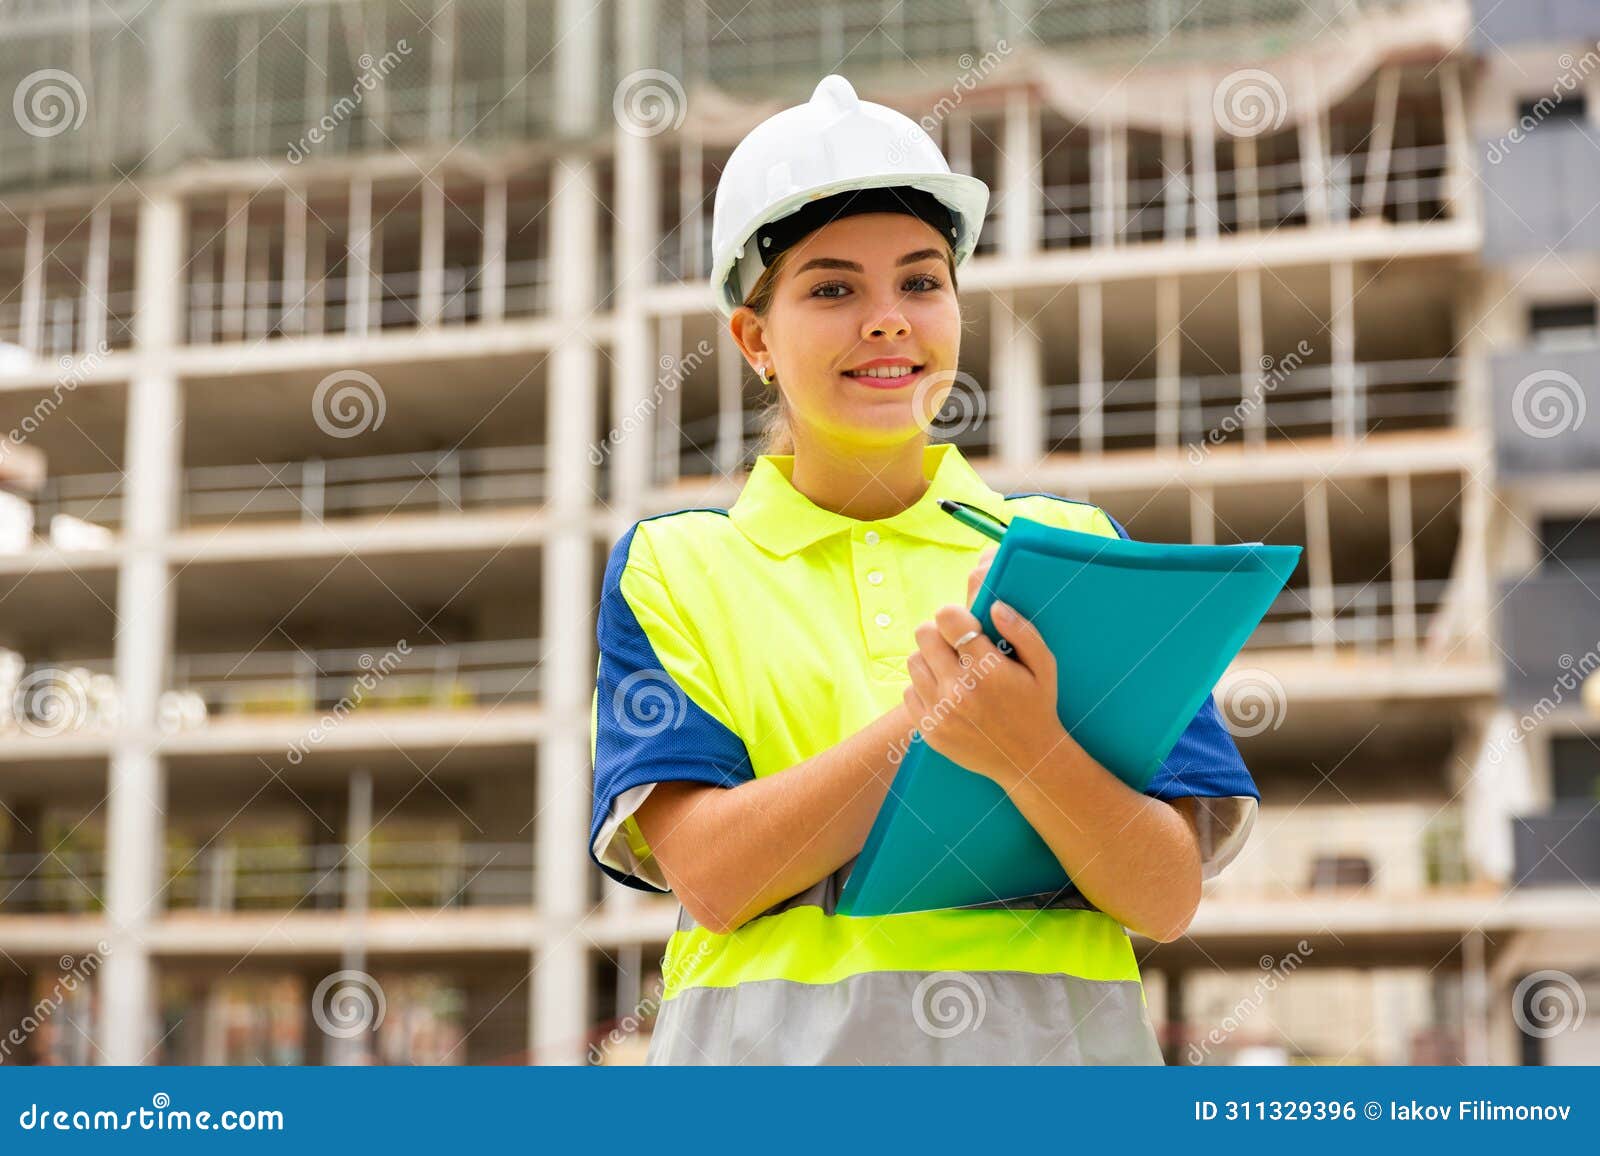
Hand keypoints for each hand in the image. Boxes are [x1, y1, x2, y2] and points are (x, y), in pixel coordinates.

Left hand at [902, 559, 1067, 786]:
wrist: (1028, 761)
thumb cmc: (1037, 705)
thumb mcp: (1044, 666)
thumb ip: (1023, 631)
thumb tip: (994, 607)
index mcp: (988, 670)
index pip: (947, 619)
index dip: (953, 615)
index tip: (963, 624)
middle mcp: (960, 690)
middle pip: (923, 634)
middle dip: (940, 634)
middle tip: (956, 646)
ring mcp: (941, 713)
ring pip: (913, 661)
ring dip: (930, 660)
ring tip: (952, 670)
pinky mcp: (929, 731)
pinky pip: (908, 692)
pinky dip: (924, 689)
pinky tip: (946, 694)